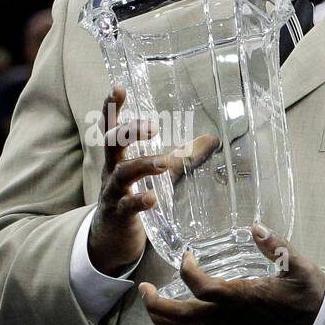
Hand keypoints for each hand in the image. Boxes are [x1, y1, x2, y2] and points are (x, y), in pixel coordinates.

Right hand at [88, 84, 220, 276]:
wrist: (112, 236)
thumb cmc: (134, 196)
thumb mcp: (157, 174)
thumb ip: (182, 157)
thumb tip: (212, 139)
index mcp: (120, 157)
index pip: (113, 127)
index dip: (113, 107)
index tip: (119, 87)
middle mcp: (112, 171)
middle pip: (112, 144)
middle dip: (128, 131)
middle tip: (152, 126)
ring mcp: (113, 193)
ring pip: (123, 174)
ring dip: (143, 165)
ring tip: (165, 162)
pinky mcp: (119, 215)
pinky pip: (128, 206)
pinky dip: (140, 201)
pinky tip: (153, 199)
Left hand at [138, 225, 324, 324]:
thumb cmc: (309, 295)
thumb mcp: (300, 266)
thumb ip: (278, 247)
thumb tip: (256, 227)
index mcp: (244, 297)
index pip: (203, 288)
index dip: (188, 272)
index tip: (187, 256)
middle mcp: (231, 318)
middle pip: (182, 316)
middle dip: (156, 304)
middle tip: (143, 287)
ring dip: (164, 318)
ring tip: (153, 300)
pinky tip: (179, 316)